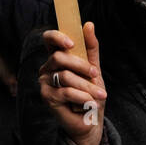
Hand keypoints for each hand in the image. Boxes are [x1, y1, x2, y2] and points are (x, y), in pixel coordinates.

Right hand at [38, 22, 105, 144]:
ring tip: (100, 95)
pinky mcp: (47, 97)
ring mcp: (45, 82)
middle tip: (96, 75)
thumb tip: (89, 24)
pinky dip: (83, 97)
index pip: (49, 40)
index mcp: (57, 58)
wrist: (91, 120)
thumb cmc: (91, 94)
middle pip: (58, 57)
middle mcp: (47, 68)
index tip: (71, 43)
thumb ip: (90, 48)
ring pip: (65, 76)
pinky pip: (66, 92)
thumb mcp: (94, 69)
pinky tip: (91, 103)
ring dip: (87, 87)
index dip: (57, 37)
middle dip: (81, 66)